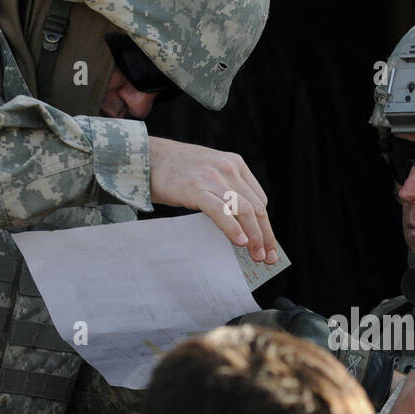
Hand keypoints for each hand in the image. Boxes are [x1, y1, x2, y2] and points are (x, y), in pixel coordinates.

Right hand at [148, 137, 274, 262]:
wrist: (146, 156)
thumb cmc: (176, 170)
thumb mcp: (210, 171)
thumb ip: (226, 190)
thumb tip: (241, 224)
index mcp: (235, 164)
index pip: (259, 199)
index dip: (266, 225)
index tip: (268, 244)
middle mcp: (229, 169)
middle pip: (257, 207)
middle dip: (265, 235)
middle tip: (268, 257)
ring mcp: (213, 178)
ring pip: (245, 210)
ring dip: (254, 237)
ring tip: (256, 255)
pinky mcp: (197, 188)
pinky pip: (221, 211)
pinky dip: (233, 228)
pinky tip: (240, 242)